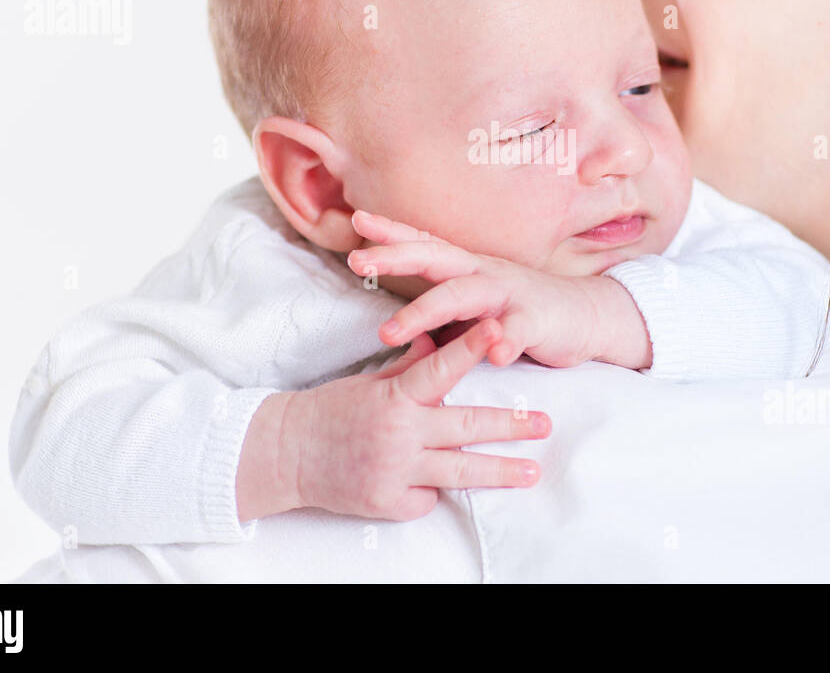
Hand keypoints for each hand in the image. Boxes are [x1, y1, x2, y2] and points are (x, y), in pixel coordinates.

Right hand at [284, 318, 549, 520]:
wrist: (284, 453)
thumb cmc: (329, 410)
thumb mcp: (369, 381)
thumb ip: (409, 367)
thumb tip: (439, 343)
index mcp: (395, 396)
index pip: (440, 367)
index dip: (471, 347)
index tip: (500, 328)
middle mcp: (399, 433)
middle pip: (467, 428)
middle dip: (512, 426)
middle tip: (545, 423)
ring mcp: (395, 471)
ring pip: (460, 473)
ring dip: (501, 471)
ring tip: (532, 471)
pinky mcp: (387, 502)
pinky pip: (426, 500)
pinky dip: (434, 492)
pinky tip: (442, 488)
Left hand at [346, 210, 650, 369]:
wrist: (588, 315)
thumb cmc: (523, 312)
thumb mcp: (476, 307)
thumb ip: (440, 313)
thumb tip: (395, 323)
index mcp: (468, 268)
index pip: (425, 243)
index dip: (392, 231)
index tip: (355, 219)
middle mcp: (485, 273)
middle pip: (435, 259)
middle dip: (394, 258)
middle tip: (356, 261)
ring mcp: (510, 295)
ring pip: (463, 295)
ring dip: (425, 312)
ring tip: (389, 332)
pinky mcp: (536, 321)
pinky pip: (518, 329)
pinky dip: (505, 340)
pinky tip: (497, 355)